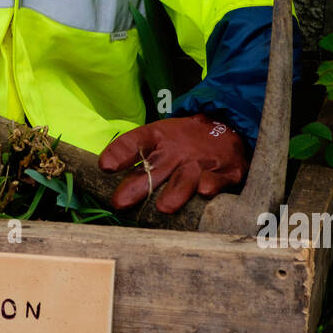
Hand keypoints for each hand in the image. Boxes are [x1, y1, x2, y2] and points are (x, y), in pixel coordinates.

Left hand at [98, 112, 249, 213]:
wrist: (229, 125)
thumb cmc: (183, 140)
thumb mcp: (157, 138)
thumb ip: (130, 153)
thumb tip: (103, 169)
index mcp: (157, 138)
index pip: (134, 142)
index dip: (120, 153)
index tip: (106, 166)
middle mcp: (177, 150)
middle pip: (155, 168)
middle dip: (138, 186)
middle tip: (120, 202)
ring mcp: (201, 161)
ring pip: (185, 177)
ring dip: (175, 191)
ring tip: (163, 207)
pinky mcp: (226, 172)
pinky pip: (218, 179)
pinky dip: (212, 184)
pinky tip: (204, 191)